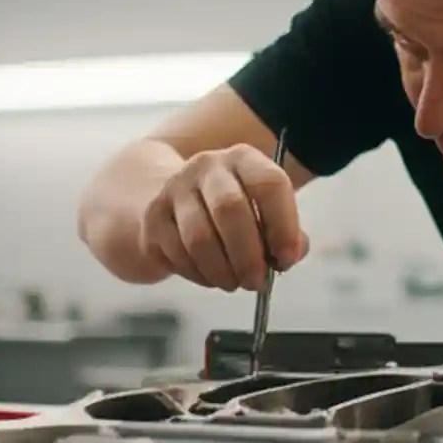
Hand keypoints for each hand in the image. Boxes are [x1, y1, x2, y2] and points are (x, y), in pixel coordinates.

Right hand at [139, 143, 308, 290]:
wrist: (175, 195)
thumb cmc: (235, 210)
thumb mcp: (266, 212)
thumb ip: (287, 234)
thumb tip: (289, 255)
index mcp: (245, 159)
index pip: (269, 184)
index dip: (283, 226)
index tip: (285, 258)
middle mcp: (208, 166)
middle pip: (230, 209)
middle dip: (248, 255)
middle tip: (256, 282)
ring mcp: (175, 188)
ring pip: (199, 238)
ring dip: (222, 271)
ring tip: (235, 283)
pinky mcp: (153, 215)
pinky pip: (177, 254)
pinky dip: (199, 274)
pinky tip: (212, 277)